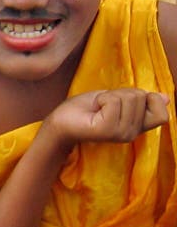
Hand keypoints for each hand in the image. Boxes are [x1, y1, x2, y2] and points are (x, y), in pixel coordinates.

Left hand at [45, 88, 168, 148]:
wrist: (60, 122)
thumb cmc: (84, 109)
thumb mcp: (115, 99)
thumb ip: (139, 100)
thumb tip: (166, 97)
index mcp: (137, 127)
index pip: (162, 115)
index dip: (148, 99)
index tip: (123, 100)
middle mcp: (133, 133)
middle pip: (141, 96)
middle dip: (119, 93)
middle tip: (102, 104)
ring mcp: (122, 133)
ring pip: (128, 97)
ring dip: (109, 96)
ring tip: (97, 108)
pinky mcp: (108, 130)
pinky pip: (114, 102)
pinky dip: (102, 99)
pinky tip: (93, 110)